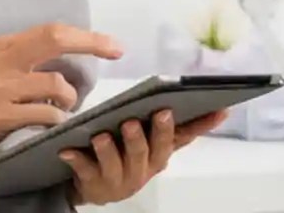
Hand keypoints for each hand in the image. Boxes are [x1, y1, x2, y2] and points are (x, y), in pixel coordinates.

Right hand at [0, 24, 123, 169]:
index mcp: (3, 46)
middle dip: (92, 44)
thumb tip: (72, 59)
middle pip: (56, 38)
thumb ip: (27, 61)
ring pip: (56, 83)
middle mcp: (2, 60)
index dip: (87, 36)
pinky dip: (56, 120)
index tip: (113, 45)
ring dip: (69, 99)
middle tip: (115, 52)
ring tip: (62, 109)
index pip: (53, 30)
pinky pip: (44, 114)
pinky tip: (50, 124)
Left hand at [60, 109, 227, 205]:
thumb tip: (189, 97)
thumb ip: (163, 125)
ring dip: (109, 149)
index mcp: (159, 155)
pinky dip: (76, 159)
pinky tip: (67, 149)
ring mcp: (118, 180)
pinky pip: (84, 170)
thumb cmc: (124, 155)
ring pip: (116, 163)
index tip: (216, 109)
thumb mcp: (148, 142)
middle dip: (152, 134)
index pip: (184, 137)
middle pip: (149, 151)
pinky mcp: (93, 184)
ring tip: (102, 135)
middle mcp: (143, 170)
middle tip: (153, 114)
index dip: (202, 125)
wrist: (95, 187)